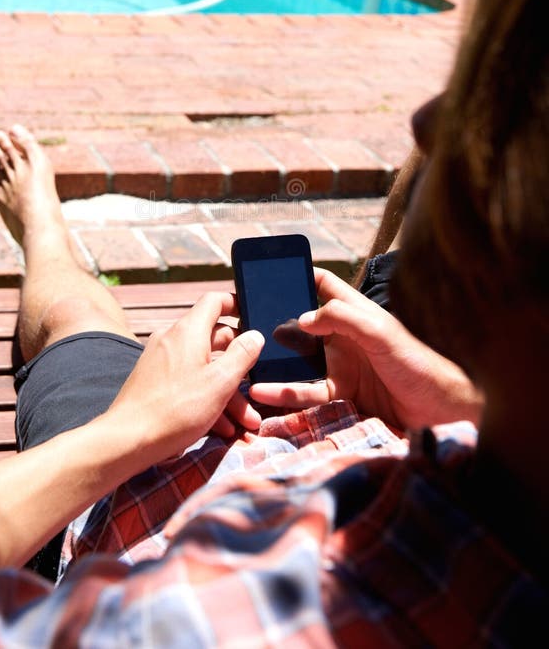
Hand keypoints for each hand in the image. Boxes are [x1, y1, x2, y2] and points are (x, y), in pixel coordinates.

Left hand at [107, 292, 263, 460]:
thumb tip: (255, 335)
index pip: (215, 301)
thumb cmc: (177, 409)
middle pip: (214, 340)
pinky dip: (206, 398)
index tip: (253, 319)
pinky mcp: (154, 381)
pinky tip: (222, 427)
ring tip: (245, 422)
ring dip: (226, 392)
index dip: (236, 305)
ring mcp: (161, 360)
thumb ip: (242, 355)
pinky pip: (187, 382)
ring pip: (203, 367)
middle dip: (239, 367)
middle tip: (258, 389)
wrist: (127, 439)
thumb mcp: (220, 382)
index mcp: (189, 331)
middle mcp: (173, 339)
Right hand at [250, 268, 481, 430]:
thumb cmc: (418, 361)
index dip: (295, 275)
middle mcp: (344, 334)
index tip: (264, 275)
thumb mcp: (380, 332)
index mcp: (354, 311)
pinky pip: (308, 392)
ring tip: (245, 363)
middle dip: (273, 323)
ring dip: (274, 362)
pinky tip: (265, 393)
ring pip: (298, 360)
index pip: (320, 283)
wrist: (443, 408)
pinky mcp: (343, 392)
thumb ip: (342, 318)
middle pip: (301, 323)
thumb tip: (301, 318)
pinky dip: (286, 393)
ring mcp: (342, 363)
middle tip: (241, 325)